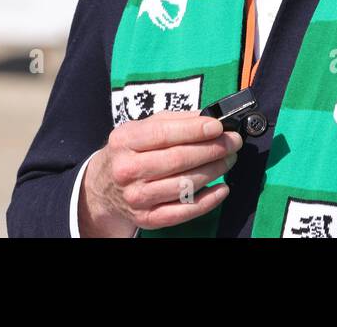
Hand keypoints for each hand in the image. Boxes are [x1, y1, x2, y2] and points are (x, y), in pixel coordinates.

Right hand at [78, 111, 241, 237]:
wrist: (103, 186)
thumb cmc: (129, 151)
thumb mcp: (141, 128)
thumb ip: (174, 121)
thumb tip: (208, 118)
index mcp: (124, 141)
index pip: (164, 134)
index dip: (195, 130)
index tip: (218, 127)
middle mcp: (127, 170)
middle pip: (178, 159)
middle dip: (212, 149)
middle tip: (233, 142)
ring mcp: (137, 197)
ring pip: (184, 185)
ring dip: (214, 171)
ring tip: (229, 159)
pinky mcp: (147, 218)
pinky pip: (183, 212)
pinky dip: (207, 201)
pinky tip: (222, 188)